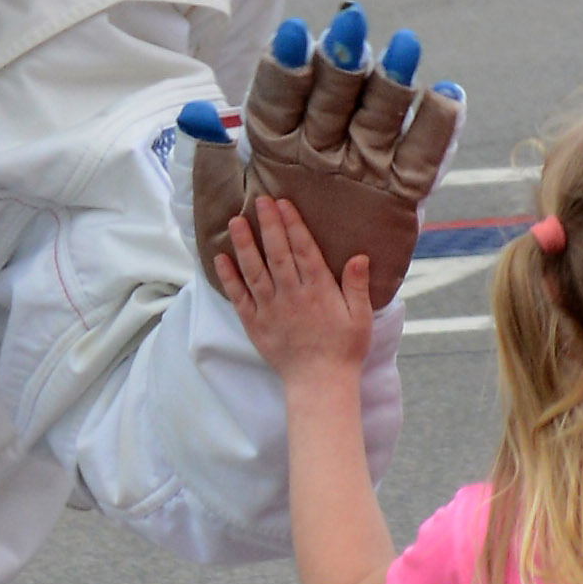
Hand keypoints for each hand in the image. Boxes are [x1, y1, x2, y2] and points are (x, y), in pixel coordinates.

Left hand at [191, 5, 459, 297]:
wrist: (299, 308)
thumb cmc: (255, 251)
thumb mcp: (218, 214)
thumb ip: (211, 164)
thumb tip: (197, 112)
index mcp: (277, 142)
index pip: (281, 96)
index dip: (287, 68)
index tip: (293, 36)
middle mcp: (324, 143)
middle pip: (335, 94)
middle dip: (342, 60)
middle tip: (350, 25)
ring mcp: (365, 164)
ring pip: (381, 115)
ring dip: (393, 81)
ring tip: (404, 50)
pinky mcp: (401, 194)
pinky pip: (422, 158)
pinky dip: (437, 127)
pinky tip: (447, 93)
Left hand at [206, 191, 379, 420]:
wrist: (319, 383)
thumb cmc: (344, 349)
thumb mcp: (360, 316)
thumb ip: (356, 285)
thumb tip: (359, 255)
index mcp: (318, 289)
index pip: (303, 249)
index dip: (293, 224)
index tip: (284, 203)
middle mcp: (292, 294)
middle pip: (277, 253)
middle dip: (268, 224)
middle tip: (259, 200)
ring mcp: (271, 308)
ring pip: (254, 270)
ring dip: (244, 244)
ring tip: (235, 221)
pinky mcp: (255, 323)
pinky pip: (239, 297)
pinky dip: (229, 277)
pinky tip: (221, 258)